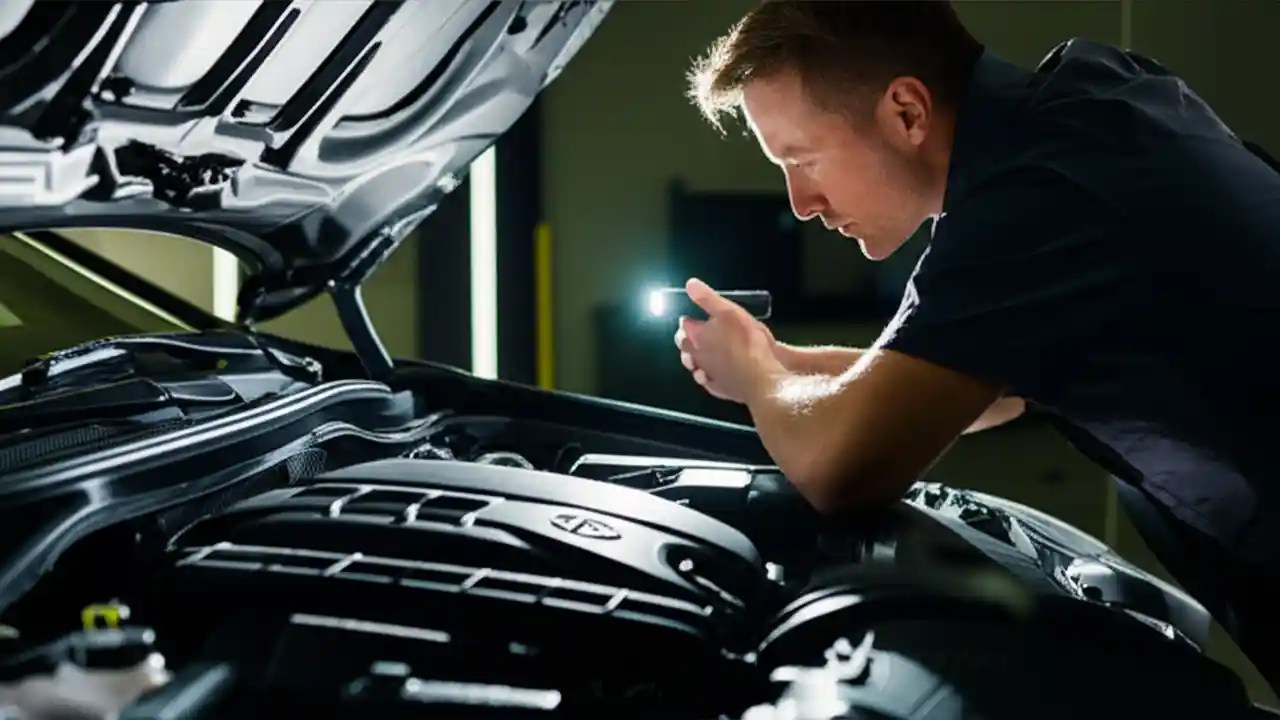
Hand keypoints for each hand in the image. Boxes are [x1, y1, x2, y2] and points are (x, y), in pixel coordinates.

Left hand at [672, 278, 785, 402]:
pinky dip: (706, 376)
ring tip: (696, 354)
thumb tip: (690, 285)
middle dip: (686, 338)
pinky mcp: (719, 388)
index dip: (689, 319)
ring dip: (693, 358)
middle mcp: (697, 355)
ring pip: (693, 364)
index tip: (692, 317)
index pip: (685, 324)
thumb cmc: (748, 342)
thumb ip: (708, 299)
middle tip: (690, 334)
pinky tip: (711, 374)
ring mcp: (707, 373)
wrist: (762, 376)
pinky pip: (707, 381)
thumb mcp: (729, 311)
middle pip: (684, 345)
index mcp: (697, 335)